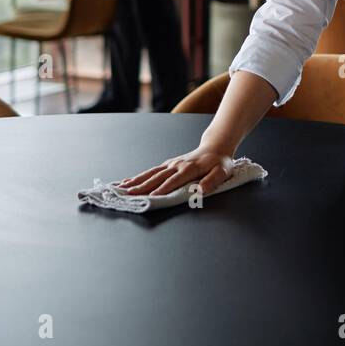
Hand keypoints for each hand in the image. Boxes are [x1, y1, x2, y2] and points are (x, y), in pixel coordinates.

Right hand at [119, 145, 236, 196]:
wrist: (215, 147)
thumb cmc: (219, 163)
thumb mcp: (222, 172)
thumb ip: (212, 181)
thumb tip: (200, 191)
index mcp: (190, 169)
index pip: (174, 181)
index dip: (163, 189)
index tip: (151, 198)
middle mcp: (177, 165)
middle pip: (157, 177)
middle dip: (142, 186)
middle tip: (128, 194)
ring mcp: (171, 164)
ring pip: (151, 173)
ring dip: (136, 181)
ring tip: (121, 188)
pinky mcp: (168, 165)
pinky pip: (151, 171)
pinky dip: (138, 177)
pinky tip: (127, 181)